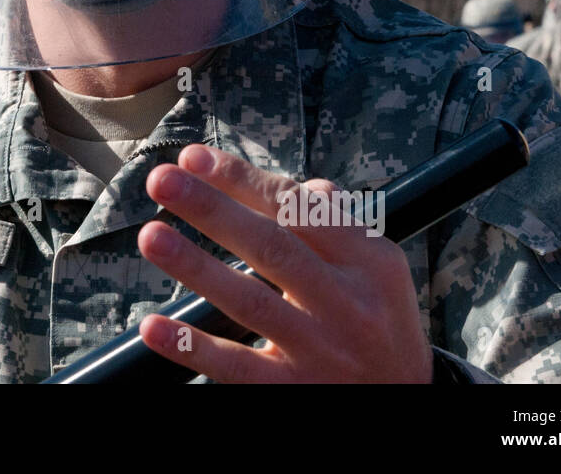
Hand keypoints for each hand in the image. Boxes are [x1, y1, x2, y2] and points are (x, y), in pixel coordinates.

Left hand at [136, 144, 432, 382]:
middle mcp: (346, 303)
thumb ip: (336, 221)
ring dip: (196, 267)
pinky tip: (154, 326)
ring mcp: (319, 350)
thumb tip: (300, 185)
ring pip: (250, 302)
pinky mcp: (293, 391)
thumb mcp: (378, 267)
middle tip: (163, 180)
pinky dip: (192, 346)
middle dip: (213, 209)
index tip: (193, 157)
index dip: (243, 180)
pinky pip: (236, 368)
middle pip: (272, 247)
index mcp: (367, 261)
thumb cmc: (378, 319)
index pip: (299, 208)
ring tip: (152, 237)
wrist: (407, 402)